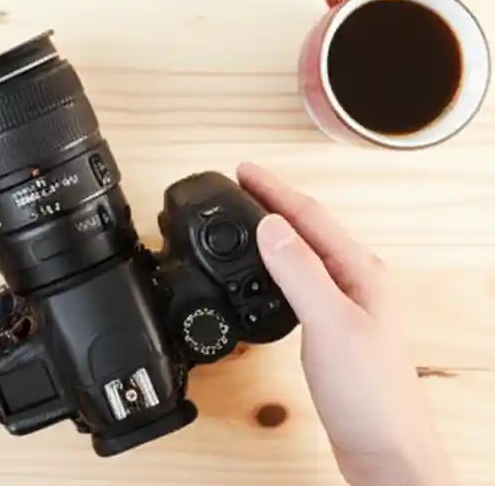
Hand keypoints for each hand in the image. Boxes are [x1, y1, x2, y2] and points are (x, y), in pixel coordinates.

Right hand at [238, 164, 454, 485]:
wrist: (384, 450)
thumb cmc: (370, 394)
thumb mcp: (329, 324)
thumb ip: (299, 272)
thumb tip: (271, 225)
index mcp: (359, 272)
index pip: (308, 215)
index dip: (272, 189)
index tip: (240, 170)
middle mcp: (354, 283)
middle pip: (307, 228)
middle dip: (271, 202)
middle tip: (237, 185)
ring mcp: (344, 307)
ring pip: (301, 254)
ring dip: (271, 232)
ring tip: (244, 217)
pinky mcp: (330, 330)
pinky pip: (297, 282)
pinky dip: (271, 267)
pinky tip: (261, 276)